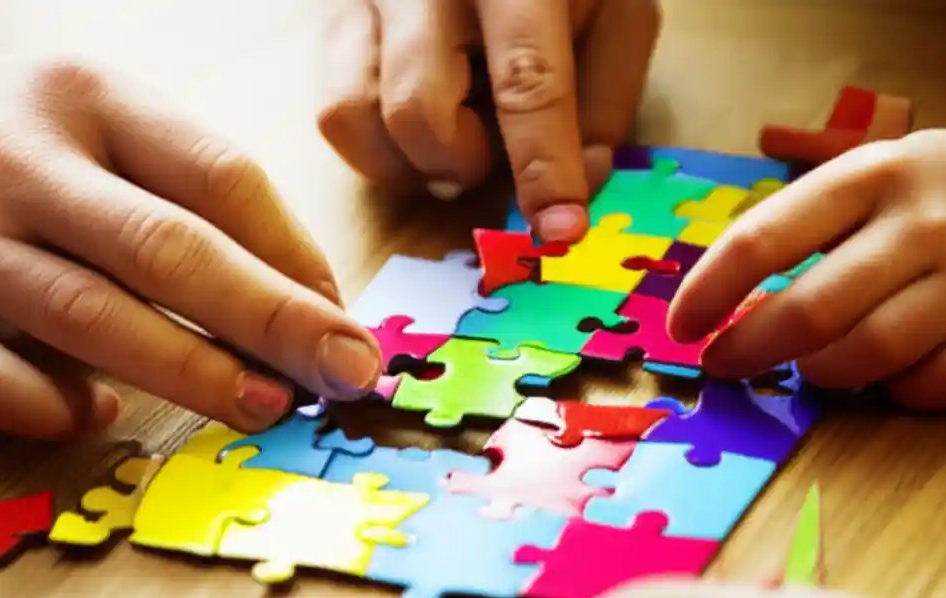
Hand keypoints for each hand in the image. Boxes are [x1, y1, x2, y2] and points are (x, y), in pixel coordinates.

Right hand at [0, 54, 380, 437]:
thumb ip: (187, 193)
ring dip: (189, 372)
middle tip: (341, 376)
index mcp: (89, 99)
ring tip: (263, 406)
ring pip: (86, 316)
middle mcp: (19, 160)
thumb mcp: (102, 120)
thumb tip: (300, 299)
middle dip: (269, 320)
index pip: (217, 176)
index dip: (293, 256)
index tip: (343, 321)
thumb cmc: (13, 141)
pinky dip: (52, 408)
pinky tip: (98, 416)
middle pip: (164, 248)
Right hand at [316, 0, 660, 242]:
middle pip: (418, 112)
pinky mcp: (333, 20)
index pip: (526, 83)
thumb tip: (584, 178)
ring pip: (353, 115)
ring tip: (448, 144)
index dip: (543, 167)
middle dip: (458, 162)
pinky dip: (375, 148)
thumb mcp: (613, 18)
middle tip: (485, 155)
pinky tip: (413, 130)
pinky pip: (332, 110)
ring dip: (408, 163)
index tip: (559, 229)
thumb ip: (607, 98)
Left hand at [670, 129, 945, 409]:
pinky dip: (898, 392)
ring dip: (821, 374)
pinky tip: (884, 378)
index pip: (764, 239)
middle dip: (750, 348)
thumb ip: (804, 225)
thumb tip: (713, 301)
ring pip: (870, 354)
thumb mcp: (871, 175)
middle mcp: (924, 225)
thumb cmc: (936, 190)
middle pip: (812, 311)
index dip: (707, 292)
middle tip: (723, 363)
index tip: (680, 327)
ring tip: (806, 367)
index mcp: (872, 175)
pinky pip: (937, 384)